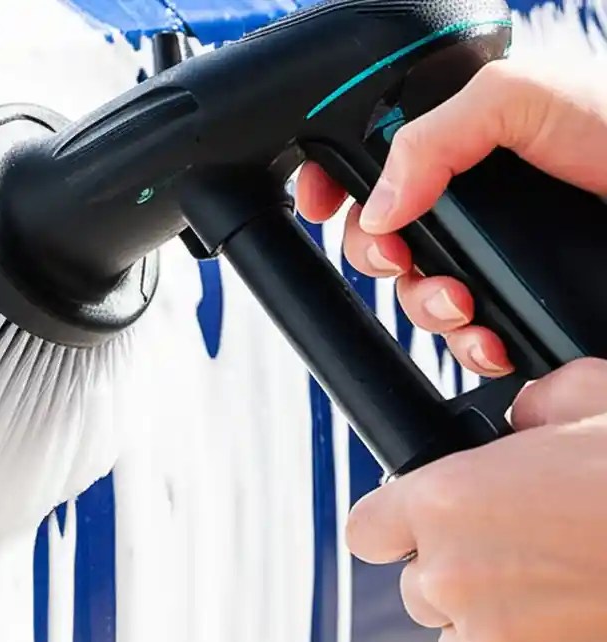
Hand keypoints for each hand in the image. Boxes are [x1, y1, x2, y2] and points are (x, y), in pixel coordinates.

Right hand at [295, 57, 606, 375]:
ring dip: (425, 307)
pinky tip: (490, 337)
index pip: (367, 159)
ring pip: (418, 294)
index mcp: (459, 140)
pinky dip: (468, 345)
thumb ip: (429, 137)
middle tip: (398, 259)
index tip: (317, 203)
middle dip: (377, 256)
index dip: (331, 182)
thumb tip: (377, 208)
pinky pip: (466, 337)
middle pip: (379, 235)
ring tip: (462, 305)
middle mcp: (469, 199)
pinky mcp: (520, 303)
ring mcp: (494, 255)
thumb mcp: (518, 100)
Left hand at [347, 358, 606, 641]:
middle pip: (420, 592)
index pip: (369, 530)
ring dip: (499, 636)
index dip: (399, 530)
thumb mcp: (597, 402)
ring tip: (568, 606)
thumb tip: (522, 414)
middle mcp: (453, 576)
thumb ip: (537, 408)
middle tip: (533, 564)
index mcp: (446, 499)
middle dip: (465, 580)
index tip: (423, 532)